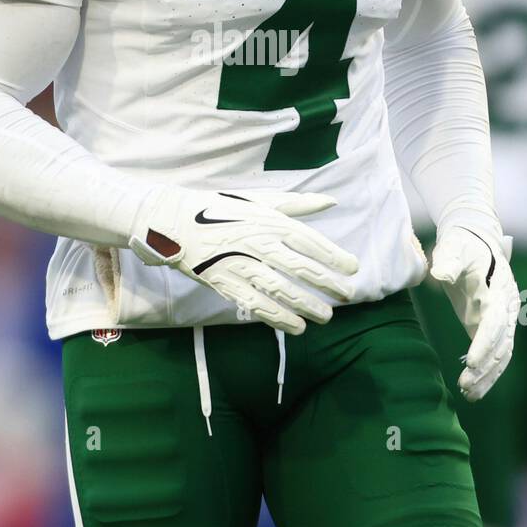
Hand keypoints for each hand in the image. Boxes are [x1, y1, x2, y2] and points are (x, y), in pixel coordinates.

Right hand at [127, 187, 358, 333]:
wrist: (173, 220)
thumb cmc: (221, 208)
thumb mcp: (259, 200)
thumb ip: (297, 204)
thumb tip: (331, 201)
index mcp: (267, 220)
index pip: (308, 240)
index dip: (332, 255)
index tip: (353, 268)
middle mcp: (256, 242)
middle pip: (298, 267)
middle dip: (326, 284)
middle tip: (347, 295)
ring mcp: (238, 264)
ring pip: (279, 290)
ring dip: (305, 305)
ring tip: (326, 317)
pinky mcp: (222, 282)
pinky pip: (254, 304)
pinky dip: (276, 317)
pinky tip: (295, 326)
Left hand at [429, 227, 519, 400]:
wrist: (474, 239)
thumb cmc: (462, 244)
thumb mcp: (454, 246)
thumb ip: (449, 260)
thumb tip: (440, 275)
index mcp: (499, 290)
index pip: (495, 323)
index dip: (485, 344)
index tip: (471, 363)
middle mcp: (506, 308)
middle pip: (501, 344)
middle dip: (485, 367)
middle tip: (465, 385)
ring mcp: (501, 319)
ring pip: (501, 355)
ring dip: (488, 376)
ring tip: (469, 395)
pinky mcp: (490, 326)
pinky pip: (494, 354)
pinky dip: (487, 373)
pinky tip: (473, 391)